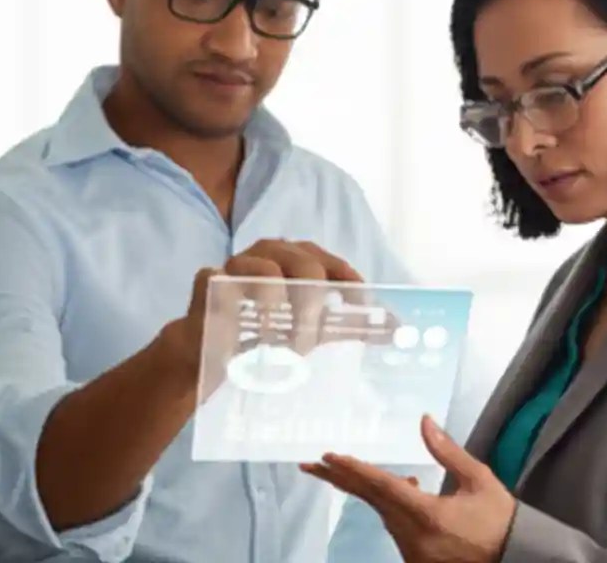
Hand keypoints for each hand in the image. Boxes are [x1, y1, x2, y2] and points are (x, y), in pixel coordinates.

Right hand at [154, 238, 362, 394]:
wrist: (213, 352)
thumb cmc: (269, 332)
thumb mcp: (315, 330)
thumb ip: (353, 325)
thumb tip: (399, 328)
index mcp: (295, 256)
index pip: (327, 260)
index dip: (346, 279)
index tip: (359, 305)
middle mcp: (267, 253)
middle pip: (304, 265)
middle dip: (313, 305)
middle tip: (311, 341)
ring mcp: (236, 264)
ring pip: (267, 272)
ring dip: (281, 311)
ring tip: (285, 344)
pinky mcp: (207, 281)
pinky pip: (226, 285)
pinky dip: (242, 313)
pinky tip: (252, 339)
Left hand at [301, 415, 515, 562]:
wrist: (516, 559)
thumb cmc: (500, 518)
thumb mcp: (478, 479)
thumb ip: (447, 451)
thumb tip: (424, 421)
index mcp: (427, 513)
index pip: (381, 486)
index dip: (352, 470)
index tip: (328, 457)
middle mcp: (413, 536)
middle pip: (370, 501)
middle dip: (339, 480)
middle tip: (310, 465)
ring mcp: (412, 553)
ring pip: (383, 515)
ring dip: (370, 491)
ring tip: (353, 470)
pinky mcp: (416, 562)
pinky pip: (396, 529)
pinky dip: (393, 508)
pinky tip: (405, 491)